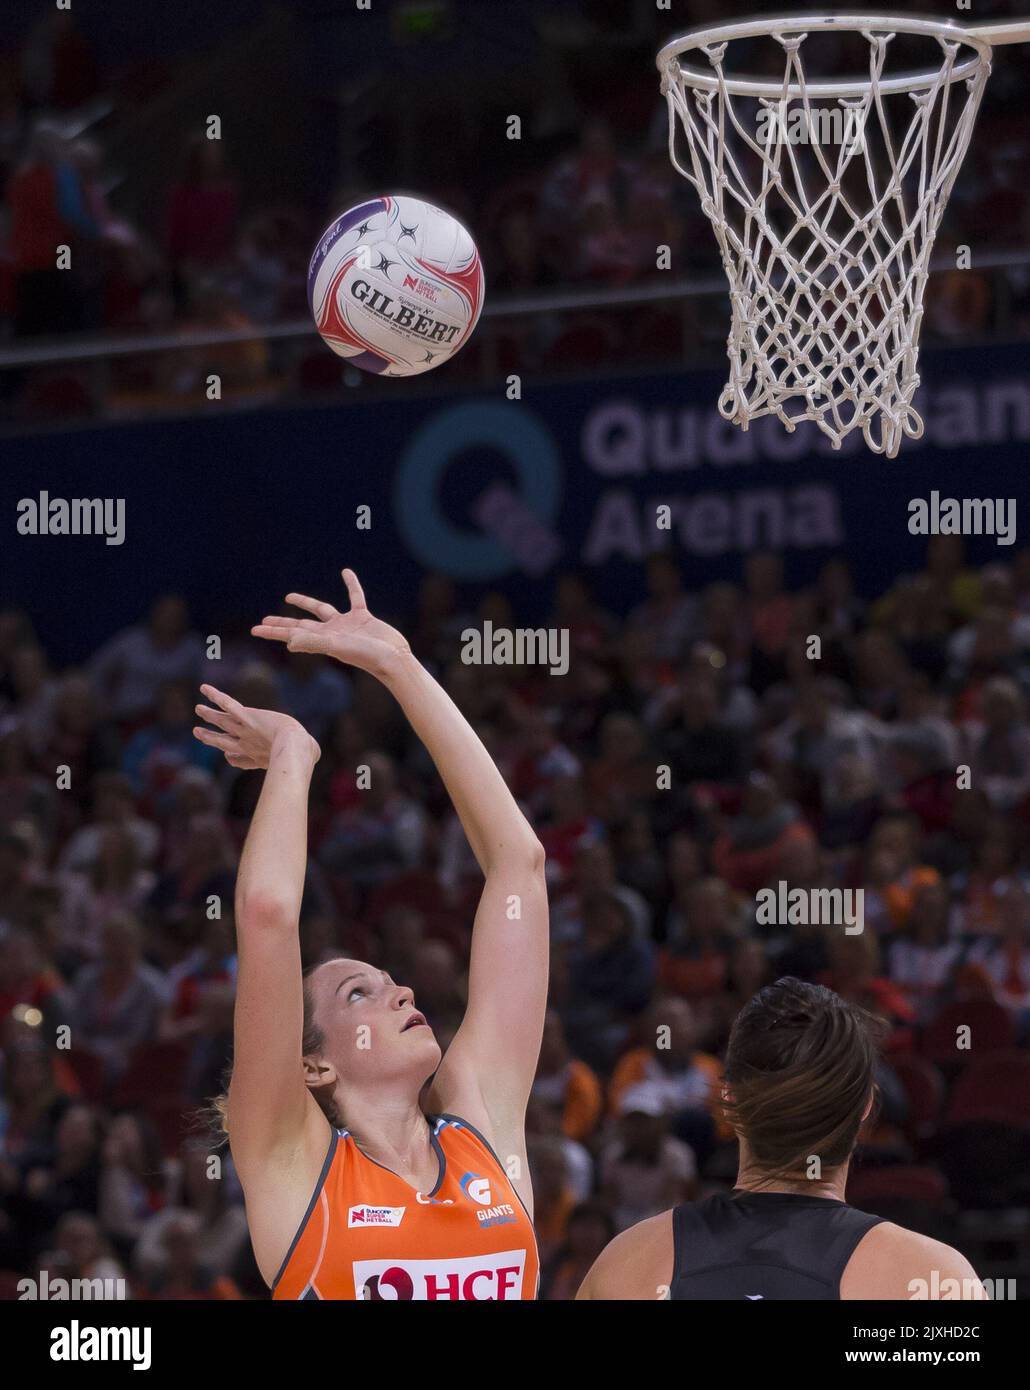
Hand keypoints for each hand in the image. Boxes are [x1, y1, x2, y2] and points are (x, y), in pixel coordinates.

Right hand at [192, 685, 318, 769]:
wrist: (294, 747)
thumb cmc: (302, 752)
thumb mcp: (303, 755)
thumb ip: (306, 753)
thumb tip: (314, 752)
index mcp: (258, 756)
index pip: (237, 759)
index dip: (231, 758)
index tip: (228, 756)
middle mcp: (247, 745)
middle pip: (223, 741)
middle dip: (210, 737)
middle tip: (198, 732)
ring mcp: (244, 730)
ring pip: (223, 721)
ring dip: (210, 714)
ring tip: (199, 708)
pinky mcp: (247, 717)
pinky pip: (228, 705)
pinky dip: (215, 696)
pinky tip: (205, 687)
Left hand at [251, 568, 409, 676]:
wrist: (394, 658)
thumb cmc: (366, 656)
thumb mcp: (337, 647)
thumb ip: (313, 643)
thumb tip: (289, 644)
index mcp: (321, 640)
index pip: (291, 633)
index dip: (272, 631)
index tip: (255, 629)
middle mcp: (330, 632)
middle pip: (300, 625)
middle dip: (282, 623)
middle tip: (264, 621)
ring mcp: (346, 625)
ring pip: (321, 610)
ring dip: (305, 604)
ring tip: (288, 597)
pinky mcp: (363, 617)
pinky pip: (355, 597)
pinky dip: (351, 585)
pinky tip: (346, 573)